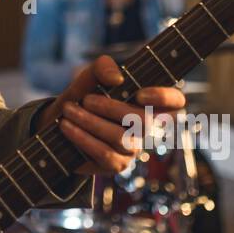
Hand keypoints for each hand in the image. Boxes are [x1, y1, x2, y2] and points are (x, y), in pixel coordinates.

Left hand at [35, 55, 186, 175]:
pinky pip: (105, 154)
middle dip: (110, 108)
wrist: (59, 123)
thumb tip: (117, 79)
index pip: (175, 102)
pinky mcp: (116, 165)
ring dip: (90, 122)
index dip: (165, 98)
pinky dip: (82, 138)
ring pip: (120, 138)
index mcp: (146, 103)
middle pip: (142, 121)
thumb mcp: (89, 77)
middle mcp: (145, 128)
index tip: (140, 94)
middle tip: (85, 99)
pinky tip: (66, 127)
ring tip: (69, 111)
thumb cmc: (82, 98)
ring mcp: (133, 148)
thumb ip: (102, 67)